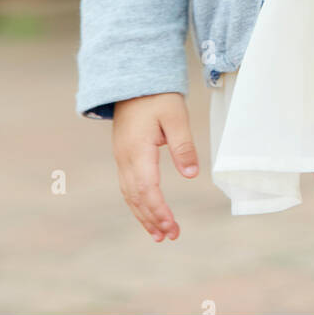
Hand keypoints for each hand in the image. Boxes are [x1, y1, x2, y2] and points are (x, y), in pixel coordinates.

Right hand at [112, 92, 199, 241]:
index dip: (160, 211)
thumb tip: (192, 174)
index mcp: (138, 150)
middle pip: (136, 197)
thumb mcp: (176, 116)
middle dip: (153, 219)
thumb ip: (183, 145)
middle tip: (171, 236)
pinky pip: (127, 185)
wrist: (132, 78)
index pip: (148, 189)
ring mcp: (121, 156)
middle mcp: (125, 158)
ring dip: (143, 215)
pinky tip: (146, 211)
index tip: (173, 227)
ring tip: (159, 235)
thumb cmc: (157, 95)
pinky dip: (137, 202)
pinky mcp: (123, 154)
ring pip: (129, 194)